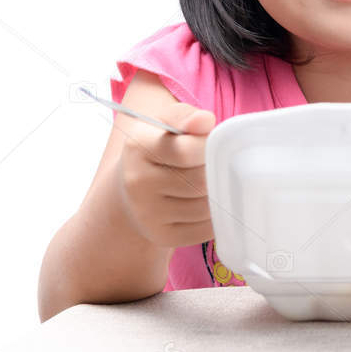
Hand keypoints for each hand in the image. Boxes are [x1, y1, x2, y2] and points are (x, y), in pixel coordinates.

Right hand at [116, 99, 217, 249]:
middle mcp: (137, 183)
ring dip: (218, 194)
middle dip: (216, 171)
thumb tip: (204, 121)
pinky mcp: (162, 235)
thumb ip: (187, 116)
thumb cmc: (160, 148)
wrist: (131, 188)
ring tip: (211, 181)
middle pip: (201, 181)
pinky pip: (205, 228)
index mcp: (139, 147)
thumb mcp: (167, 122)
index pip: (188, 151)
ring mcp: (147, 213)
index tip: (211, 143)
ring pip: (206, 206)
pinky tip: (207, 202)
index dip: (209, 146)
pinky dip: (215, 216)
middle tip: (215, 164)